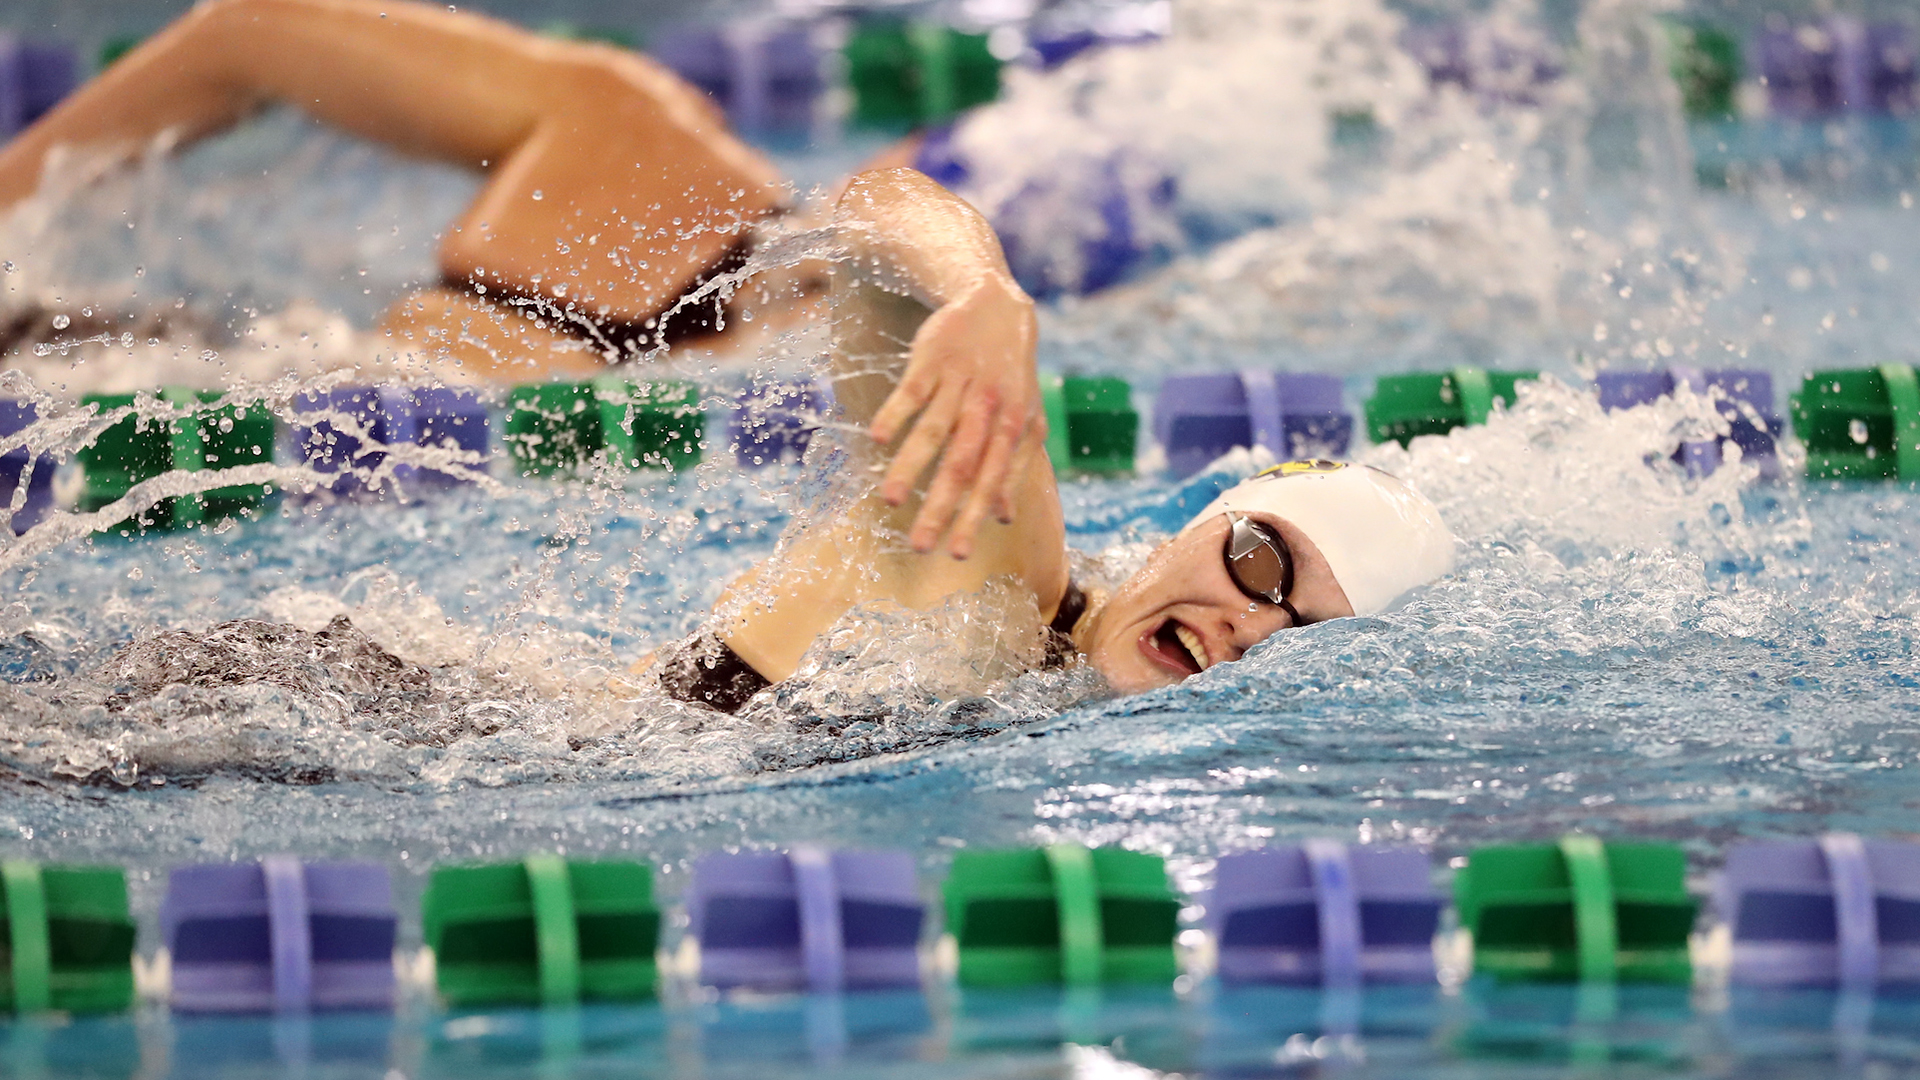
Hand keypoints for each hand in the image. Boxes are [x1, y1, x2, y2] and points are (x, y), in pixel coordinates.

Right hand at [868, 274, 1041, 558]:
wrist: (998, 306)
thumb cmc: (1010, 375)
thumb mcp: (1024, 419)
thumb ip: (1016, 467)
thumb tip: (1004, 518)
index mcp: (1012, 427)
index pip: (991, 482)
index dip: (972, 518)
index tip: (954, 554)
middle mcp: (987, 407)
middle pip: (961, 465)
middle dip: (939, 507)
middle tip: (919, 546)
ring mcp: (959, 382)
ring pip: (933, 430)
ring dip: (910, 466)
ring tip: (888, 501)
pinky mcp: (933, 358)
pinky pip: (911, 389)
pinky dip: (895, 412)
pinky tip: (876, 438)